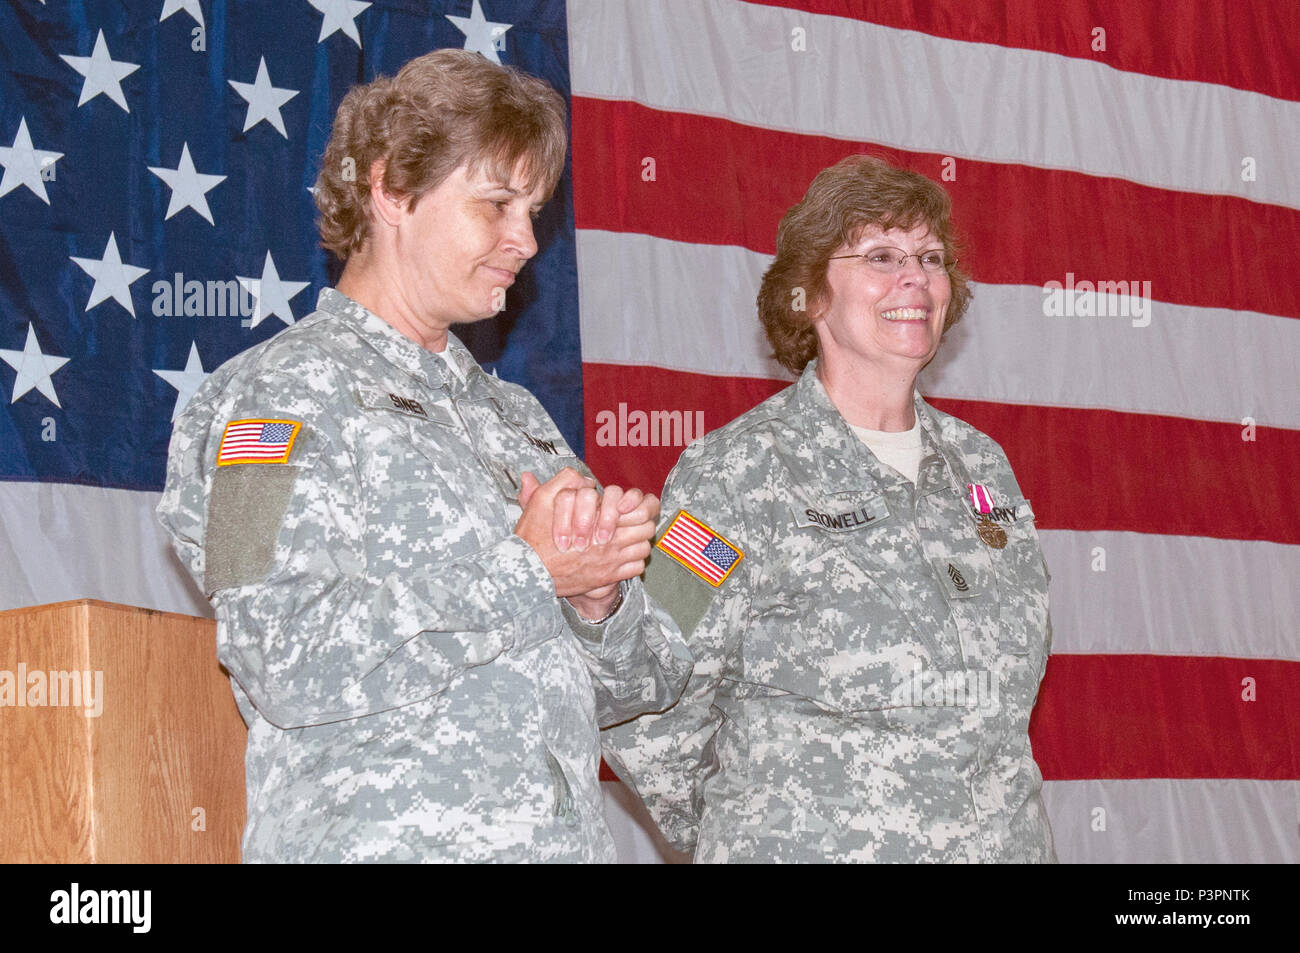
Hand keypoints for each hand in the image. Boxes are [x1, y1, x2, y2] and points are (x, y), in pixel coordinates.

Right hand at [515, 470, 656, 598]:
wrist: (530, 573)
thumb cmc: (534, 537)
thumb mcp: (541, 500)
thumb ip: (563, 482)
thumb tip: (583, 478)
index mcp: (599, 518)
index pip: (637, 506)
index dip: (637, 504)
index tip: (627, 505)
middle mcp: (610, 540)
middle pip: (646, 527)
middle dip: (642, 521)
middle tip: (631, 520)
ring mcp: (611, 560)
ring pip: (644, 548)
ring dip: (639, 541)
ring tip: (629, 537)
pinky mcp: (608, 577)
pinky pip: (636, 567)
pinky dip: (634, 562)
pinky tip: (623, 557)